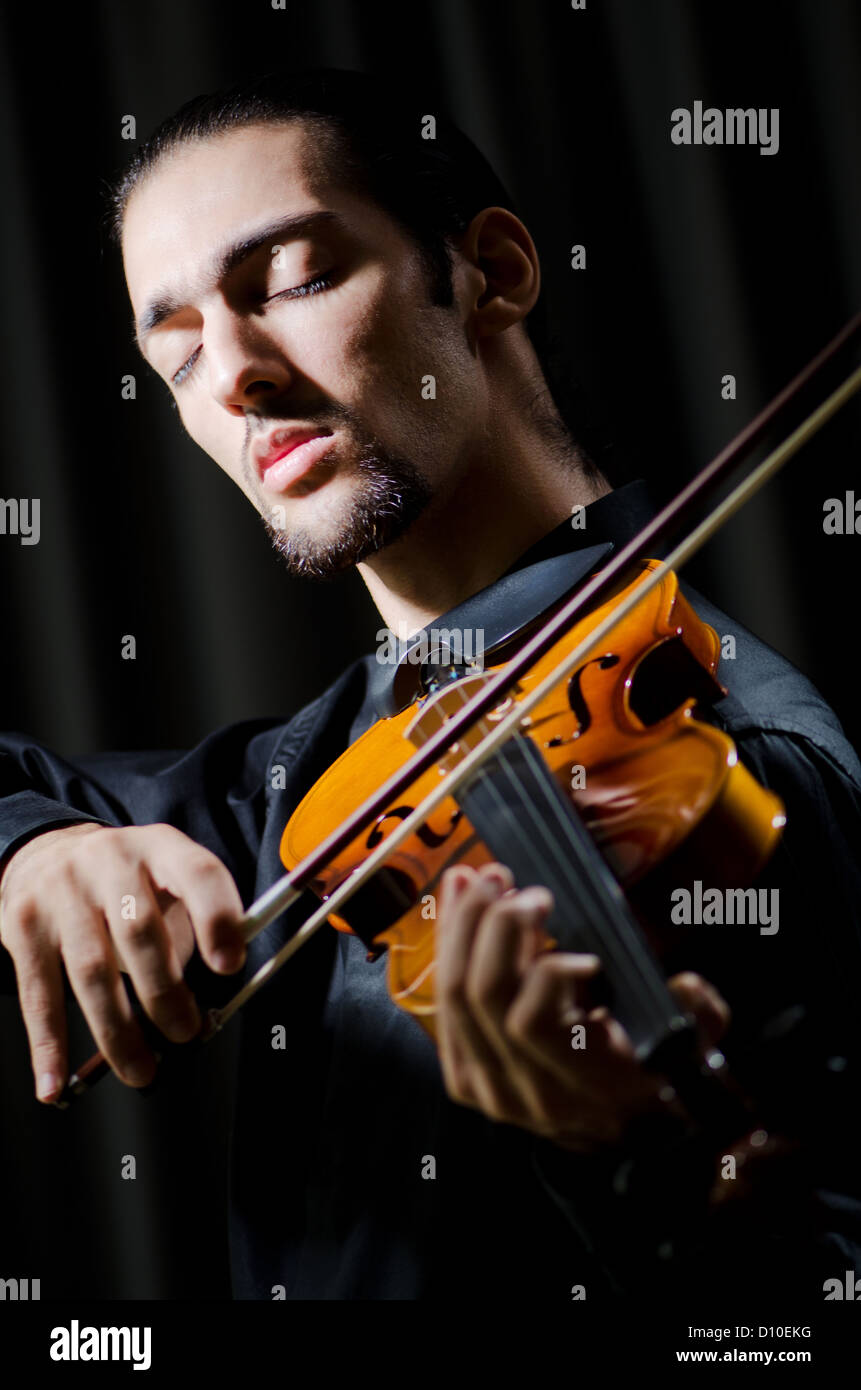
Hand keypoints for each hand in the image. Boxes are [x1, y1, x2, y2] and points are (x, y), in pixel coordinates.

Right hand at [0, 822, 245, 1100]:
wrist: (49, 852)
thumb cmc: (127, 884)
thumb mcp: (169, 884)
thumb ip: (195, 933)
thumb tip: (207, 1012)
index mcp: (161, 847)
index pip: (198, 874)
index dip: (217, 919)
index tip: (230, 965)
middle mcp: (110, 860)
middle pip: (140, 930)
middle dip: (166, 992)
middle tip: (185, 1031)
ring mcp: (62, 891)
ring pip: (91, 969)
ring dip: (118, 1030)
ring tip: (141, 1069)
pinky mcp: (23, 924)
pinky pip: (39, 992)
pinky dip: (48, 1043)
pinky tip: (56, 1079)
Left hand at [435, 861, 729, 1152]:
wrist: (621, 1130)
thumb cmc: (653, 1073)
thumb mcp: (691, 1046)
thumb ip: (696, 1017)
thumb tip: (684, 986)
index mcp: (584, 1085)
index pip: (533, 1022)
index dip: (546, 969)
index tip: (579, 940)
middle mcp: (525, 1091)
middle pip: (484, 996)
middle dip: (496, 925)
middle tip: (516, 882)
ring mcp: (486, 1087)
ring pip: (455, 994)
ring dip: (463, 925)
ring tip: (483, 879)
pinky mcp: (462, 1074)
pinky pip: (443, 1003)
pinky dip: (448, 944)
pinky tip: (459, 898)